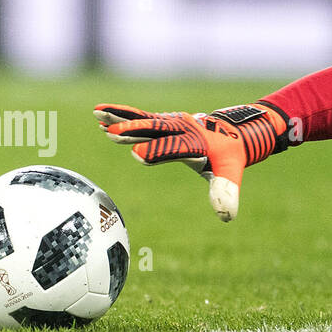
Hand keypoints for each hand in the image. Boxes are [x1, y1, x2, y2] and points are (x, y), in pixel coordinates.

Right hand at [93, 102, 287, 220]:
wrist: (233, 130)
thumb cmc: (230, 155)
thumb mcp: (231, 172)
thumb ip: (226, 191)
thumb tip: (227, 217)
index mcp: (198, 143)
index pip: (176, 148)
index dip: (158, 151)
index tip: (138, 154)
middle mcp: (183, 128)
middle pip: (156, 129)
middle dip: (135, 131)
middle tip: (113, 134)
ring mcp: (171, 121)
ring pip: (143, 119)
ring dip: (121, 118)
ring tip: (98, 116)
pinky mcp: (163, 120)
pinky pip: (140, 116)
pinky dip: (121, 114)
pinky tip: (99, 115)